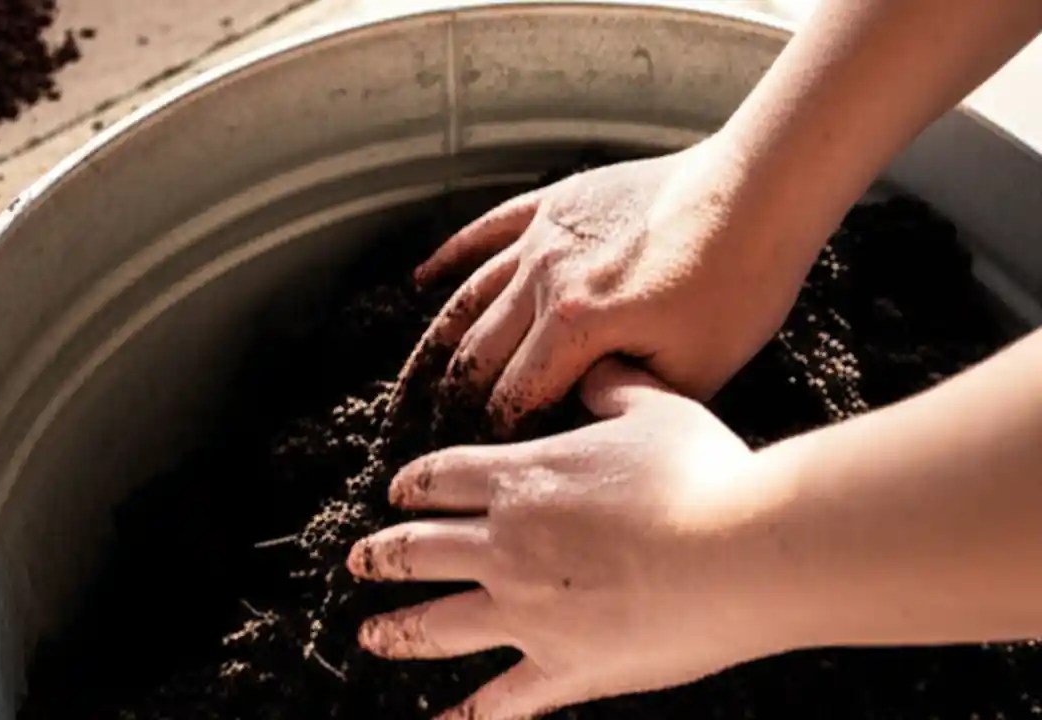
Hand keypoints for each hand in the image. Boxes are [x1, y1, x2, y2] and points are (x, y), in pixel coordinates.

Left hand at [348, 360, 783, 718]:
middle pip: (420, 548)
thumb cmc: (702, 476)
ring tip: (370, 633)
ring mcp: (527, 611)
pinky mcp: (562, 667)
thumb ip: (612, 389)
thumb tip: (592, 372)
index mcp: (523, 480)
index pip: (442, 478)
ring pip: (436, 622)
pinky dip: (463, 717)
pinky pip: (498, 701)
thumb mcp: (655, 409)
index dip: (412, 484)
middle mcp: (507, 544)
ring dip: (396, 628)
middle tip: (358, 560)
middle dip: (383, 554)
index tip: (396, 492)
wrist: (740, 553)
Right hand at [414, 138, 822, 433]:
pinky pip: (487, 231)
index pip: (514, 396)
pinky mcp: (556, 204)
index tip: (486, 459)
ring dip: (441, 340)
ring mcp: (544, 238)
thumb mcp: (695, 371)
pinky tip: (422, 280)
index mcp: (574, 326)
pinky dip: (451, 256)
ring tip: (417, 375)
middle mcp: (542, 280)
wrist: (760, 192)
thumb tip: (578, 412)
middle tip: (443, 429)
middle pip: (479, 351)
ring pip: (470, 296)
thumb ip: (627, 402)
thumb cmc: (739, 286)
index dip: (498, 435)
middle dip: (458, 398)